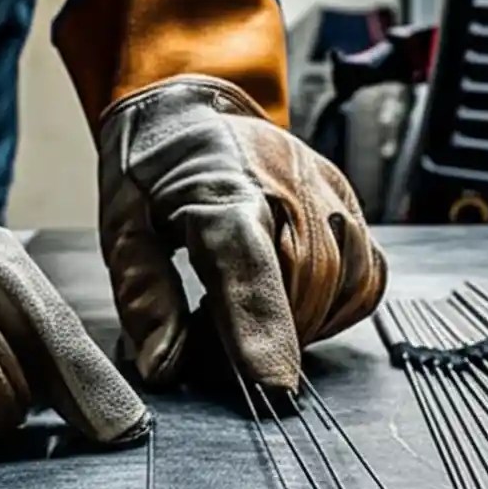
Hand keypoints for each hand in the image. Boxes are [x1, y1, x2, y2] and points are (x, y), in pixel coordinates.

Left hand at [98, 75, 387, 388]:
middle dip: (264, 336)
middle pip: (301, 288)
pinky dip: (335, 308)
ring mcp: (330, 194)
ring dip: (298, 324)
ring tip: (244, 312)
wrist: (194, 103)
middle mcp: (290, 187)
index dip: (264, 328)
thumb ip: (144, 297)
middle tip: (211, 339)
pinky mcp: (352, 206)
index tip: (273, 385)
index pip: (251, 266)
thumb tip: (165, 368)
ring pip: (340, 288)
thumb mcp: (122, 223)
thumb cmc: (155, 164)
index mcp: (221, 187)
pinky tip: (293, 304)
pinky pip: (365, 279)